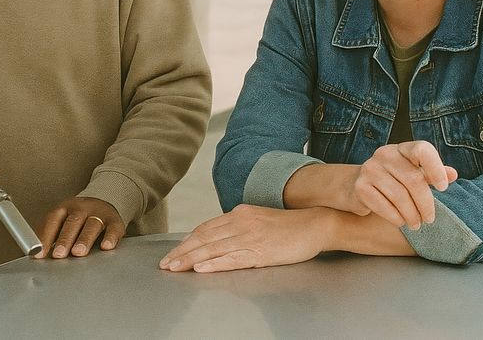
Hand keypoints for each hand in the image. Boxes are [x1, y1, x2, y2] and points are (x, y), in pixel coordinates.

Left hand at [35, 196, 125, 258]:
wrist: (103, 204)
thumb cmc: (78, 220)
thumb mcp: (62, 222)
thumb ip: (50, 236)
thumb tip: (36, 256)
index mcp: (65, 208)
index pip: (53, 220)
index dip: (45, 237)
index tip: (39, 254)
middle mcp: (82, 208)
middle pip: (73, 222)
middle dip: (65, 239)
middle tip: (58, 254)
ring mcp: (99, 213)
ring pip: (92, 224)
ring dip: (84, 239)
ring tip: (78, 252)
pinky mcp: (115, 221)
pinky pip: (113, 229)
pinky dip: (110, 238)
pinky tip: (106, 247)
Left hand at [159, 205, 330, 272]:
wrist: (316, 223)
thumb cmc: (290, 226)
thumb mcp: (258, 221)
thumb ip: (238, 227)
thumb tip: (218, 239)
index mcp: (239, 213)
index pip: (205, 228)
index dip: (186, 241)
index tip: (173, 252)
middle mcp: (241, 222)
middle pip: (204, 238)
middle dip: (182, 251)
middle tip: (166, 264)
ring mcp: (251, 236)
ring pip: (214, 248)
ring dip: (191, 259)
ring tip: (175, 267)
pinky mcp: (262, 251)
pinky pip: (233, 258)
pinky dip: (215, 264)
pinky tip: (201, 268)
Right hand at [351, 140, 457, 229]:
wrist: (356, 186)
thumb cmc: (392, 180)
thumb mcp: (412, 173)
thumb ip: (431, 173)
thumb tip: (453, 174)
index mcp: (402, 149)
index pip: (422, 150)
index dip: (436, 168)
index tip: (443, 188)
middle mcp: (384, 154)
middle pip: (413, 179)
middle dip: (425, 204)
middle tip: (429, 219)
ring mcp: (370, 169)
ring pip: (399, 195)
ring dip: (412, 215)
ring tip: (416, 224)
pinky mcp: (360, 186)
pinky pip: (384, 206)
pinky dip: (396, 218)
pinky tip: (400, 222)